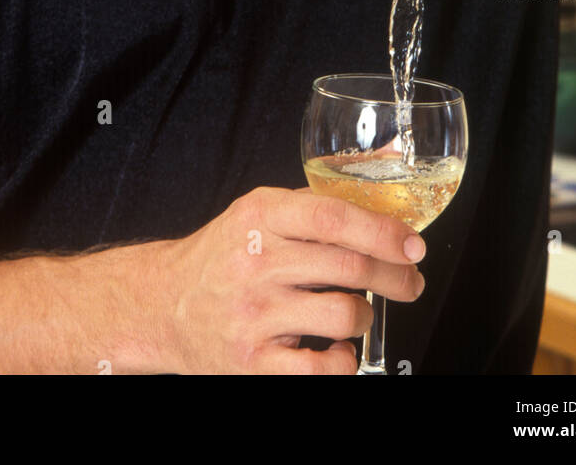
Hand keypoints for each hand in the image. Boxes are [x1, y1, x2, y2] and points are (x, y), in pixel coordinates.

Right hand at [153, 185, 425, 374]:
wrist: (162, 305)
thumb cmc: (220, 257)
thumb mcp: (254, 215)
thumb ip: (307, 209)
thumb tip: (379, 212)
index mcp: (260, 217)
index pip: (334, 217)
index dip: (383, 231)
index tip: (413, 244)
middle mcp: (255, 262)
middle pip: (348, 267)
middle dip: (394, 276)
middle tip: (410, 281)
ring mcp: (253, 314)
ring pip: (343, 315)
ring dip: (366, 316)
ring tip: (358, 314)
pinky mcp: (251, 361)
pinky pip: (319, 367)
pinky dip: (343, 360)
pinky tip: (337, 350)